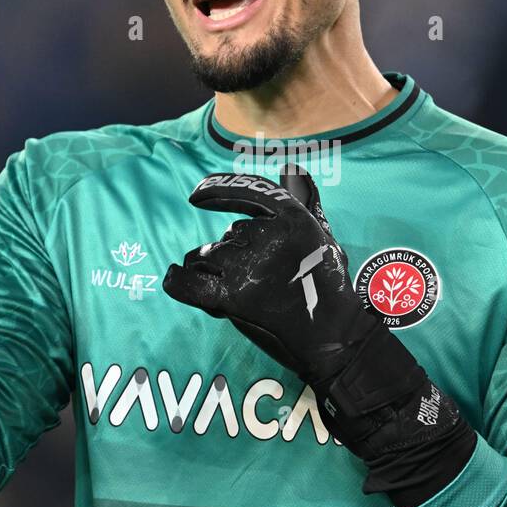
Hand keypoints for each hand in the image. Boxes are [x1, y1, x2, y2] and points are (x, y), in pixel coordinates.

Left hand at [162, 166, 379, 394]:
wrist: (332, 337)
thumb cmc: (328, 286)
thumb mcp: (324, 235)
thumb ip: (304, 201)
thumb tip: (291, 168)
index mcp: (292, 216)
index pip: (247, 191)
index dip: (217, 189)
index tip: (196, 196)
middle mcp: (268, 236)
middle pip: (228, 236)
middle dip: (231, 256)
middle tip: (259, 283)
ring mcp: (248, 266)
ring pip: (207, 256)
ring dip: (212, 272)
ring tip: (242, 294)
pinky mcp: (232, 297)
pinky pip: (190, 282)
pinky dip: (177, 281)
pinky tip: (173, 276)